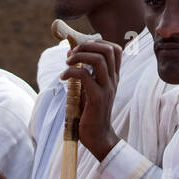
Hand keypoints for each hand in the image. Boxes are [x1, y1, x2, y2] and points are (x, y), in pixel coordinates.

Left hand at [61, 40, 121, 162]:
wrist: (98, 136)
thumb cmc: (91, 112)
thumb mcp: (90, 88)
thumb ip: (85, 72)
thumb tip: (71, 54)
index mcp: (113, 77)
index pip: (115, 49)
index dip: (98, 42)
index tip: (82, 48)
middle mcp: (113, 80)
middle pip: (108, 50)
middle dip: (87, 46)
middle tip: (72, 54)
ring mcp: (107, 88)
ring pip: (99, 60)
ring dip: (79, 56)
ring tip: (67, 63)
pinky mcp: (97, 98)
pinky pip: (85, 76)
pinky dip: (71, 72)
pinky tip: (63, 78)